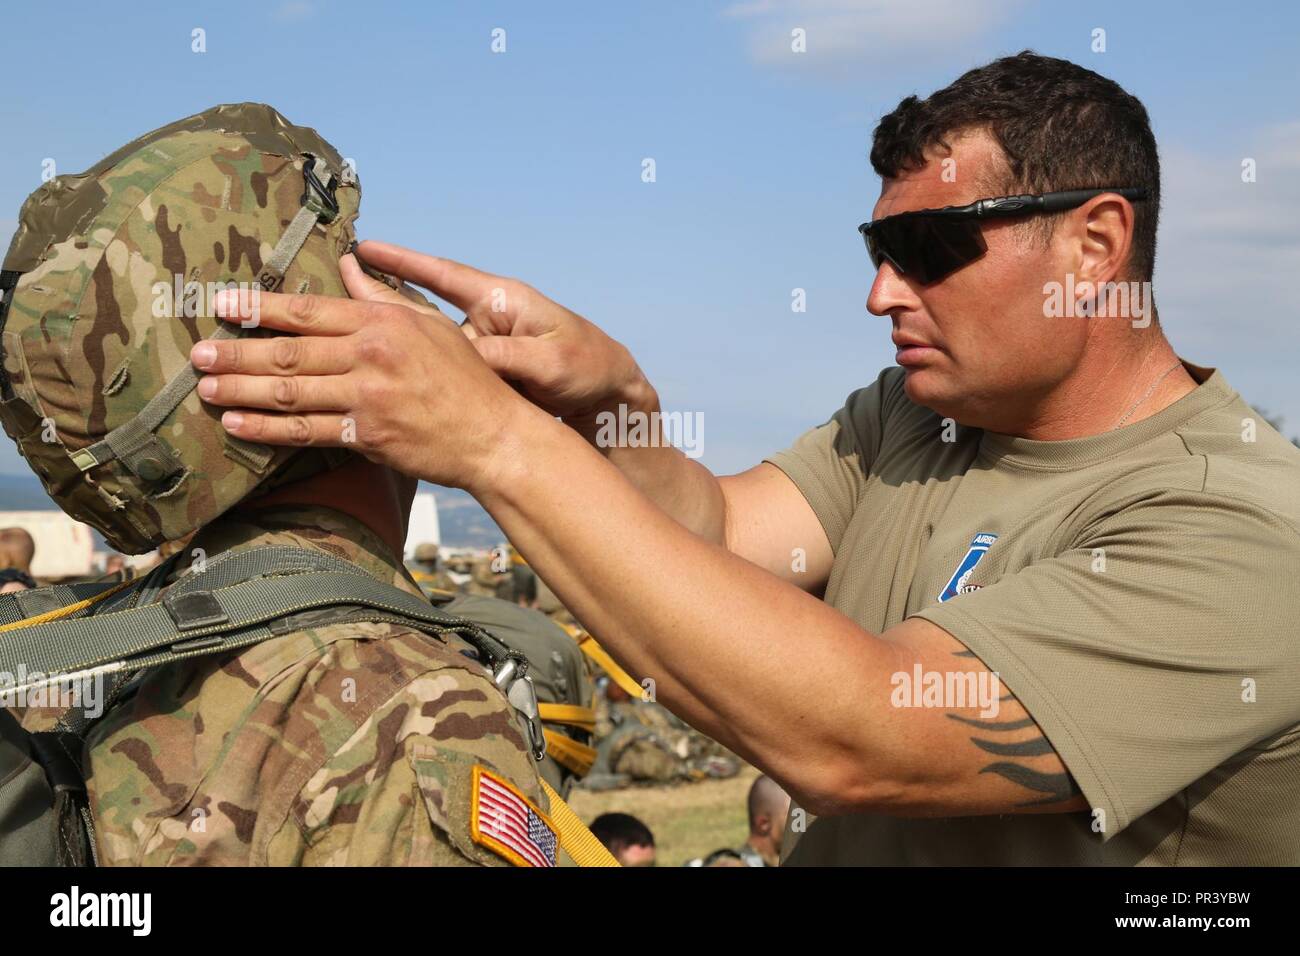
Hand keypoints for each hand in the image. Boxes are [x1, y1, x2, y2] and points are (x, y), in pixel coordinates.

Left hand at [190, 255, 548, 492]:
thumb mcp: (431, 325)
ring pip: (289, 392)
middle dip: (236, 353)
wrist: (493, 434)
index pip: (308, 311)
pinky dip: (267, 429)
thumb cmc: (466, 378)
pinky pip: (306, 431)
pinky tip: (237, 425)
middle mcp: (370, 355)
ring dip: (241, 391)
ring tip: (205, 389)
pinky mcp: (367, 435)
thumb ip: (384, 297)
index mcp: (383, 322)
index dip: (259, 308)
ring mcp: (367, 396)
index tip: (221, 304)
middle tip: (198, 353)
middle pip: (288, 353)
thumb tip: (350, 263)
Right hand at [351, 241, 657, 437]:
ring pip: (423, 339)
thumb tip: (456, 358)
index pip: (442, 274)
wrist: (609, 400)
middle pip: (420, 304)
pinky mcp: (480, 375)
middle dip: (379, 292)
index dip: (402, 261)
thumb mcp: (546, 361)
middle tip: (333, 277)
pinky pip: (436, 367)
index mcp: (500, 300)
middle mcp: (483, 319)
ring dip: (387, 335)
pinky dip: (409, 367)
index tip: (363, 248)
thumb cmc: (587, 368)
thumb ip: (501, 358)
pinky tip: (375, 371)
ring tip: (337, 328)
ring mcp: (479, 348)